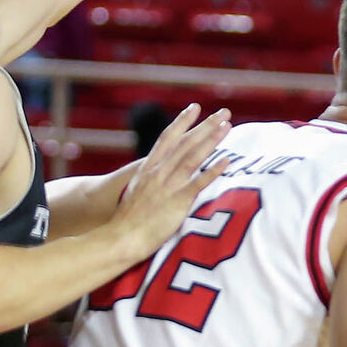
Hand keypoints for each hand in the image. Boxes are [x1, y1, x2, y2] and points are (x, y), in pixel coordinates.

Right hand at [113, 104, 230, 256]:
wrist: (120, 238)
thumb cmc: (127, 222)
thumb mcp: (135, 193)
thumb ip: (149, 182)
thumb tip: (157, 176)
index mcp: (148, 168)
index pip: (167, 138)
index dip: (182, 122)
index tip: (195, 108)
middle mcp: (158, 172)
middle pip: (185, 143)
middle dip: (205, 126)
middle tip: (223, 112)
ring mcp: (167, 185)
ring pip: (192, 156)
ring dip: (211, 140)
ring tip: (227, 126)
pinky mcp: (176, 201)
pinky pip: (198, 182)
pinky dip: (213, 170)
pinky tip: (226, 161)